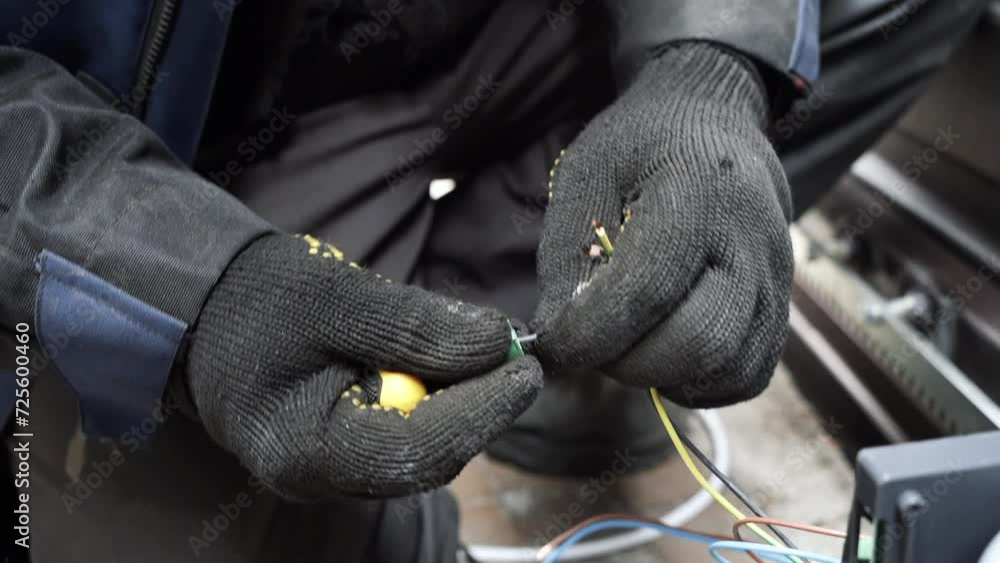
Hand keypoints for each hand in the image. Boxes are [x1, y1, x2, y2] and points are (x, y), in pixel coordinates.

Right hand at [183, 233, 541, 499]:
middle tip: (517, 356)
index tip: (528, 368)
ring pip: (421, 449)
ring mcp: (329, 471)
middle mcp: (319, 479)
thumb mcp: (336, 298)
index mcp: (306, 450)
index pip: (421, 449)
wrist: (201, 309)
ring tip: (483, 352)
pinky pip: (403, 435)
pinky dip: (433, 399)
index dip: (484, 409)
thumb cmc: (255, 300)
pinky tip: (440, 361)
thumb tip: (497, 342)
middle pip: (428, 457)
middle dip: (479, 406)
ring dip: (460, 402)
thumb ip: (416, 325)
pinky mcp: (339, 451)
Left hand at [534, 43, 792, 407]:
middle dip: (629, 361)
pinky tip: (663, 350)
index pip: (648, 290)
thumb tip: (558, 339)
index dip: (592, 332)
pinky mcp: (781, 308)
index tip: (553, 342)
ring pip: (727, 369)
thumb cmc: (639, 147)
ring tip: (627, 339)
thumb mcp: (585, 178)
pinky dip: (696, 381)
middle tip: (593, 339)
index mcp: (699, 193)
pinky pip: (745, 376)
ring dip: (662, 374)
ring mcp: (776, 280)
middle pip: (701, 342)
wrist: (713, 121)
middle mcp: (752, 241)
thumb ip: (567, 257)